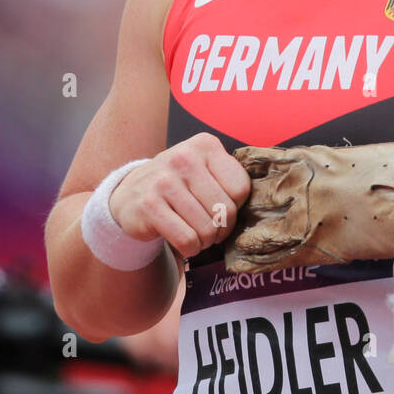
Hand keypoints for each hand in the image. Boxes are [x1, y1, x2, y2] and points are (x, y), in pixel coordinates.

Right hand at [107, 133, 250, 258]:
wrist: (130, 194)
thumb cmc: (179, 186)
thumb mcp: (204, 169)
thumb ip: (229, 179)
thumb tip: (262, 205)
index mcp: (205, 144)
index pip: (241, 188)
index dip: (236, 208)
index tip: (222, 210)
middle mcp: (184, 157)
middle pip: (225, 210)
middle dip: (221, 229)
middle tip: (210, 230)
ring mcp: (164, 180)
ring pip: (207, 228)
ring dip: (204, 241)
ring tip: (195, 234)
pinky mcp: (148, 204)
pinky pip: (187, 239)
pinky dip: (189, 249)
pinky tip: (181, 240)